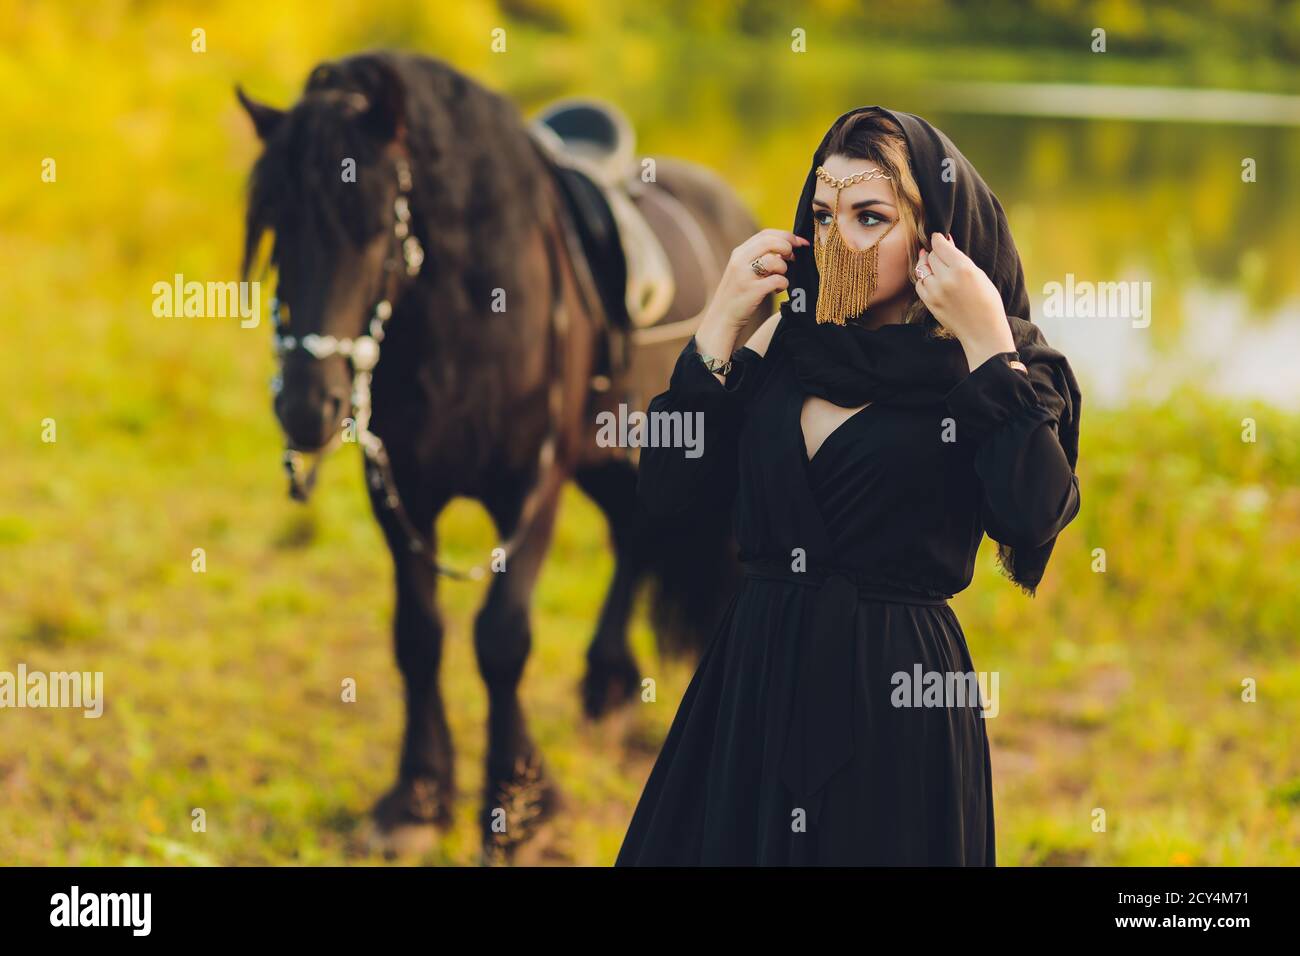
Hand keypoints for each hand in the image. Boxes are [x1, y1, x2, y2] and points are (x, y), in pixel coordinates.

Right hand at [697, 230, 807, 349]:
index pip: (766, 234)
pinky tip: (777, 290)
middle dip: (787, 247)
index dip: (786, 235)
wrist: (722, 318)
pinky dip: (783, 284)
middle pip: (771, 241)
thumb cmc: (737, 294)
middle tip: (793, 258)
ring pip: (775, 260)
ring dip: (784, 269)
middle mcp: (740, 261)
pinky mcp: (752, 291)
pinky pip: (778, 280)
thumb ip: (759, 257)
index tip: (799, 243)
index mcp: (739, 253)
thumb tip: (787, 249)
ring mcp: (745, 276)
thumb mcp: (743, 270)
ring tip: (779, 277)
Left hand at [913, 233, 1015, 370]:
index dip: (938, 239)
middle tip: (938, 252)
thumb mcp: (979, 275)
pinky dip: (923, 279)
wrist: (982, 331)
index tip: (937, 237)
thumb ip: (960, 259)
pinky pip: (920, 284)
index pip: (941, 246)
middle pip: (931, 256)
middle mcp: (947, 279)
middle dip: (934, 252)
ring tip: (932, 263)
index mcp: (963, 269)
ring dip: (926, 264)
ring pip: (922, 269)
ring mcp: (936, 292)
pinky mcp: (929, 303)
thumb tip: (945, 242)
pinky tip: (931, 279)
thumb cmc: (987, 302)